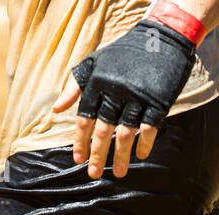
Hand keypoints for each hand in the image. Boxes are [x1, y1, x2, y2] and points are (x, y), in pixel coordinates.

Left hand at [53, 20, 196, 178]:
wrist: (162, 37)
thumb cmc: (124, 53)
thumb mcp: (96, 62)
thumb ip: (75, 86)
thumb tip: (56, 110)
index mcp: (98, 83)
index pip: (85, 118)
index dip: (80, 140)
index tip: (78, 159)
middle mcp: (116, 91)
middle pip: (103, 130)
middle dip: (97, 154)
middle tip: (93, 174)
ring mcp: (138, 96)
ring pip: (126, 132)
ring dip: (121, 156)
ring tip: (119, 173)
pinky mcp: (159, 99)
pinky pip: (150, 127)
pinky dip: (145, 143)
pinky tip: (141, 155)